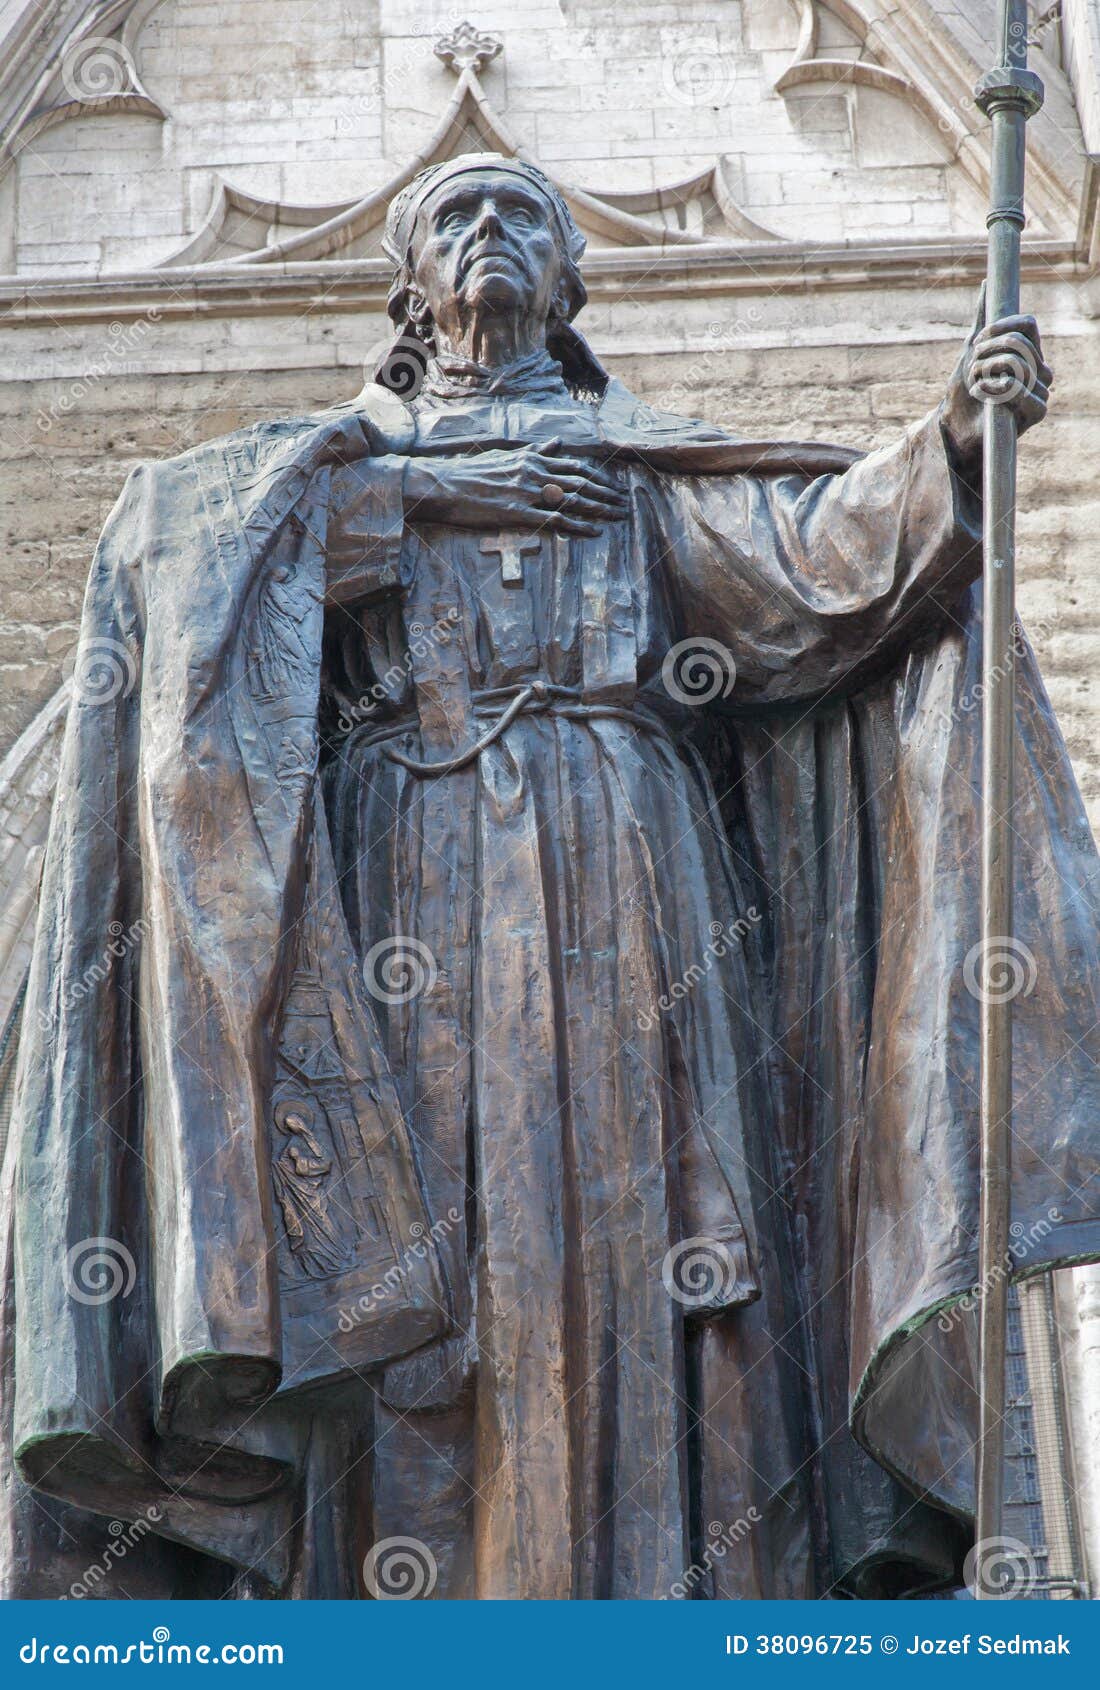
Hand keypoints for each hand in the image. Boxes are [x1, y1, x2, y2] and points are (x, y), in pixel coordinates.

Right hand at [402, 437, 629, 536]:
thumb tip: (557, 444)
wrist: (445, 485)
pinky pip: (555, 519)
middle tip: (623, 503)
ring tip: (617, 516)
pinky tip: (593, 531)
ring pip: (572, 499)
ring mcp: (528, 492)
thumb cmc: (472, 472)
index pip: (573, 466)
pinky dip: (577, 525)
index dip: (597, 477)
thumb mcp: (506, 455)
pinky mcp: (519, 513)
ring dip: (598, 509)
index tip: (613, 485)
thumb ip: (535, 452)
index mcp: (532, 459)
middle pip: (579, 482)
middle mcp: (535, 472)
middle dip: (605, 493)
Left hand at [941, 287, 1052, 468]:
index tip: (979, 338)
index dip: (1002, 326)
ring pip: (1017, 364)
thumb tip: (987, 283)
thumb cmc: (965, 392)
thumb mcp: (970, 351)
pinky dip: (992, 389)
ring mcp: (1041, 391)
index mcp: (1029, 353)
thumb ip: (982, 320)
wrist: (956, 428)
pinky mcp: (1037, 412)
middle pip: (1018, 344)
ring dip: (985, 372)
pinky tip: (983, 396)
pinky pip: (1018, 388)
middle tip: (973, 370)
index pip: (1028, 325)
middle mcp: (1040, 371)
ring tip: (976, 385)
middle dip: (986, 354)